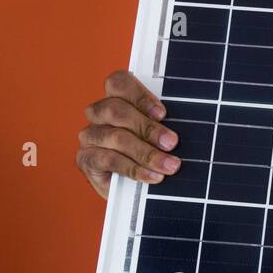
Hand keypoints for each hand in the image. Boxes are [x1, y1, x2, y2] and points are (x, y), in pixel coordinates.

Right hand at [76, 70, 181, 199]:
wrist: (134, 189)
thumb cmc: (152, 152)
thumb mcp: (160, 134)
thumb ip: (165, 123)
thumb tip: (185, 122)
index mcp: (117, 97)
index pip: (118, 83)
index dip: (140, 95)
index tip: (163, 113)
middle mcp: (99, 113)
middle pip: (115, 109)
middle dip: (148, 127)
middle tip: (172, 143)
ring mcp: (90, 135)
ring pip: (115, 137)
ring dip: (146, 152)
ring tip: (169, 165)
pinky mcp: (86, 159)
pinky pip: (109, 160)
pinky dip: (134, 169)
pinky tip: (152, 176)